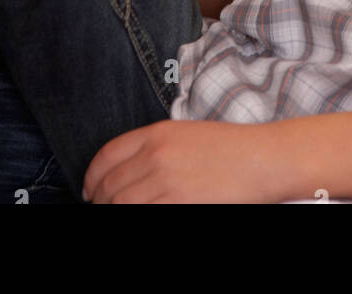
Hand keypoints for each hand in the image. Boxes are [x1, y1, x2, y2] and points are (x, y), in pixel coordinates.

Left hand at [83, 119, 295, 203]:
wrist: (261, 159)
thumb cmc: (229, 148)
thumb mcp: (184, 134)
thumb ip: (154, 148)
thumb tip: (127, 172)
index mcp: (156, 133)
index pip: (106, 156)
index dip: (92, 178)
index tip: (90, 191)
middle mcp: (156, 155)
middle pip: (111, 186)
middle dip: (101, 201)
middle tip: (101, 208)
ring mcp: (166, 182)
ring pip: (122, 205)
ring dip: (115, 212)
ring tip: (117, 214)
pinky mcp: (179, 205)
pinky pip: (144, 215)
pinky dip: (135, 217)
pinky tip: (142, 216)